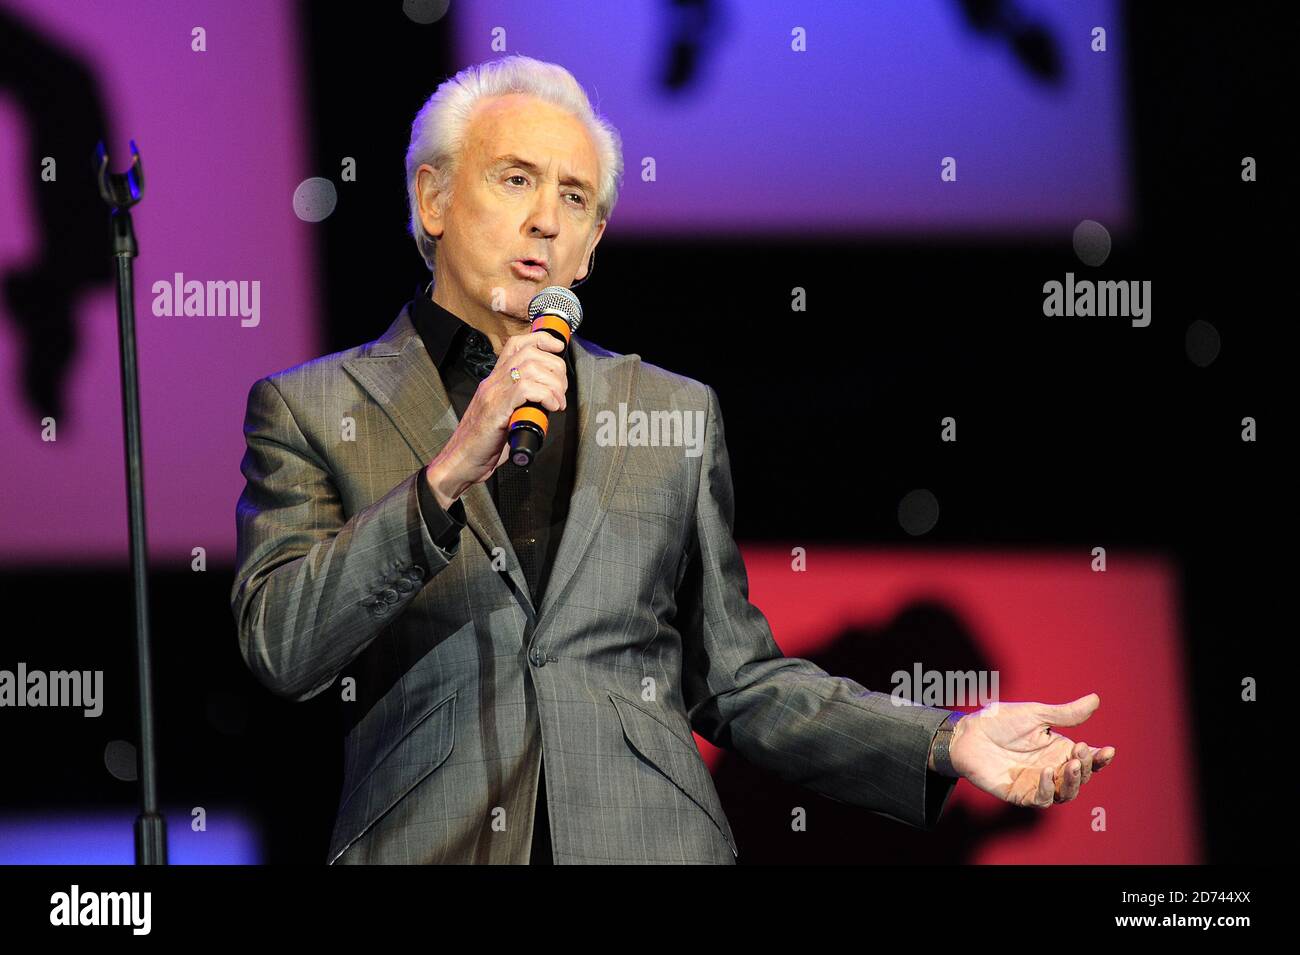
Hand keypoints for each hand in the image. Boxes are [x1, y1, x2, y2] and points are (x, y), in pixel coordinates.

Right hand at [425, 329, 567, 508]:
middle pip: (530, 353)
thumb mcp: (505, 416)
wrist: (460, 462)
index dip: (541, 340)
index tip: (558, 348)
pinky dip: (546, 395)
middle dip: (555, 366)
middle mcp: (493, 382)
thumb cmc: (484, 444)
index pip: (516, 344)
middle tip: (562, 389)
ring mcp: (493, 394)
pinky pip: (526, 389)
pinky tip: (551, 407)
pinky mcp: (496, 409)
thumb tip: (549, 400)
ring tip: (558, 402)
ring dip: (554, 383)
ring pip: (530, 368)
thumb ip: (522, 403)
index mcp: (495, 380)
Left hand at [947, 693, 1115, 806]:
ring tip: (1071, 764)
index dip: (1100, 759)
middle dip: (1086, 766)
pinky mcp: (1020, 794)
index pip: (1087, 760)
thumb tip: (1096, 700)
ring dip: (1072, 781)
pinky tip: (1047, 772)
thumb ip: (1065, 714)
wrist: (968, 732)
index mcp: (1059, 750)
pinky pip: (1040, 799)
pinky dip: (1047, 789)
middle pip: (1079, 778)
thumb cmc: (1000, 721)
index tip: (1108, 750)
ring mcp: (1037, 784)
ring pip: (1065, 793)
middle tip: (1081, 750)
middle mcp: (1052, 769)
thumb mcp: (1035, 714)